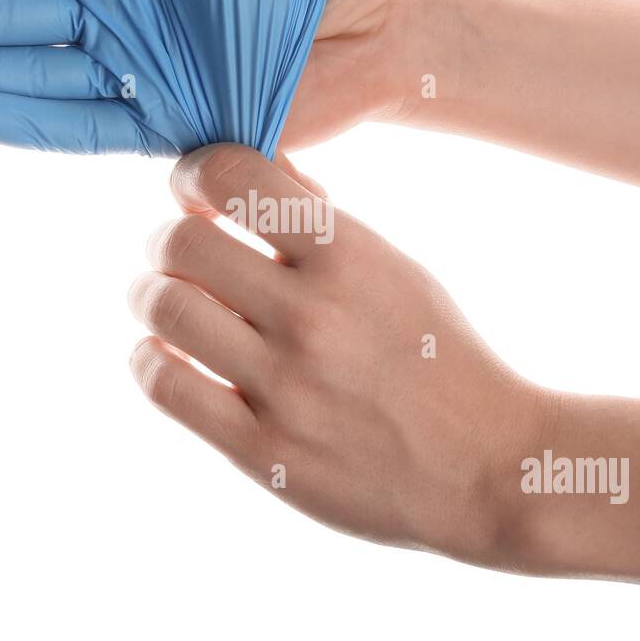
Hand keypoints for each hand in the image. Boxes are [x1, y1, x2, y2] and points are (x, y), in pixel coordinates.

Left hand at [127, 144, 551, 567]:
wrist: (486, 466)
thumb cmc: (440, 356)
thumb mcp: (398, 269)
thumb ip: (323, 222)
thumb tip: (248, 174)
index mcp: (350, 256)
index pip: (230, 175)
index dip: (192, 174)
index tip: (194, 192)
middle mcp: (312, 315)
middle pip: (180, 243)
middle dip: (167, 241)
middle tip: (179, 257)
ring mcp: (286, 386)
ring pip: (164, 309)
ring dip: (153, 297)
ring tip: (171, 306)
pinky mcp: (264, 450)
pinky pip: (166, 386)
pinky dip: (152, 361)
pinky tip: (171, 358)